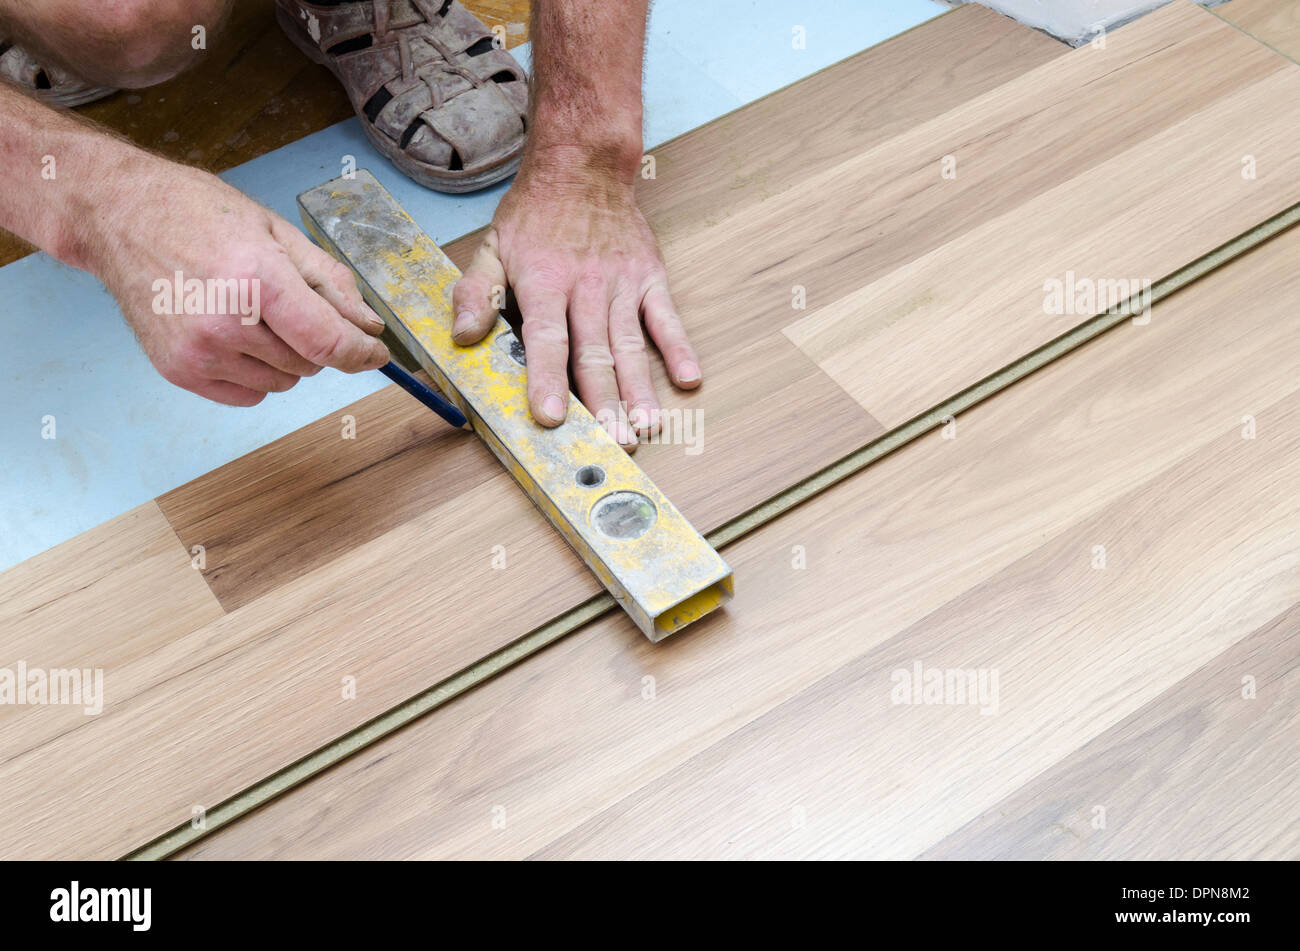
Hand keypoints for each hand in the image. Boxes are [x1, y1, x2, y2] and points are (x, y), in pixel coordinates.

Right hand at [90, 160, 389, 405]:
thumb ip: (330, 283)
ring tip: (251, 312)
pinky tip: (232, 333)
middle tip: (284, 301)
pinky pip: (249, 395)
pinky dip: (254, 373)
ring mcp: (198, 352)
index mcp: (257, 279)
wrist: (119, 217)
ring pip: (283, 383)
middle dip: (314, 340)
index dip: (362, 354)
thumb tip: (368, 326)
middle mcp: (225, 323)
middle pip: (310, 364)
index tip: (376, 353)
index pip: (329, 343)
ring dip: (284, 357)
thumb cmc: (197, 214)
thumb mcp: (277, 232)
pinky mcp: (179, 371)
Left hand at [450, 152, 700, 448]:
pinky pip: (667, 318)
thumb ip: (475, 294)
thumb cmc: (534, 215)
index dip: (547, 380)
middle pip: (595, 353)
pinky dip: (679, 348)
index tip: (551, 417)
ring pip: (631, 345)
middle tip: (612, 442)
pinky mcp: (649, 278)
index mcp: (544, 282)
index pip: (546, 339)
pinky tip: (689, 379)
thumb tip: (462, 337)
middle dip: (604, 401)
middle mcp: (586, 286)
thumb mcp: (492, 247)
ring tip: (645, 427)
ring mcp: (622, 284)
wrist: (583, 165)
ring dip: (640, 389)